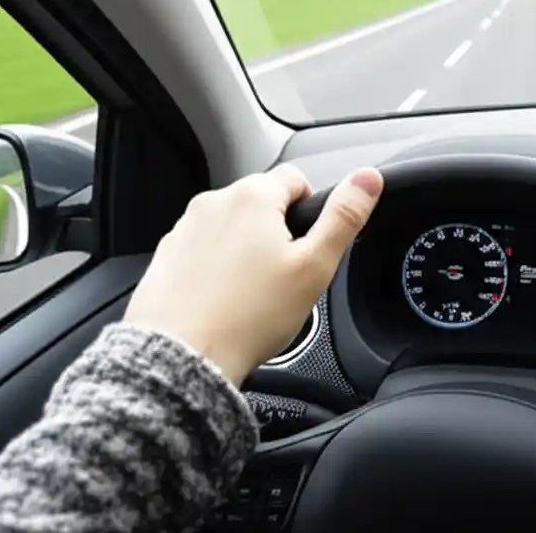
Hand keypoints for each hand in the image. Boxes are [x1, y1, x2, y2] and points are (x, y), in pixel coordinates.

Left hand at [124, 164, 382, 385]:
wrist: (185, 357)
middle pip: (262, 201)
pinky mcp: (167, 255)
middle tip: (285, 274)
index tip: (308, 245)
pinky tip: (225, 298)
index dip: (312, 210)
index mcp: (253, 197)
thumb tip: (368, 178)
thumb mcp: (314, 267)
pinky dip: (217, 265)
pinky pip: (203, 248)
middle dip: (277, 229)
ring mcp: (185, 228)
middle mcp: (214, 203)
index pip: (296, 178)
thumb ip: (345, 217)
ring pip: (232, 225)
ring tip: (253, 291)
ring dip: (246, 246)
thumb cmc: (250, 317)